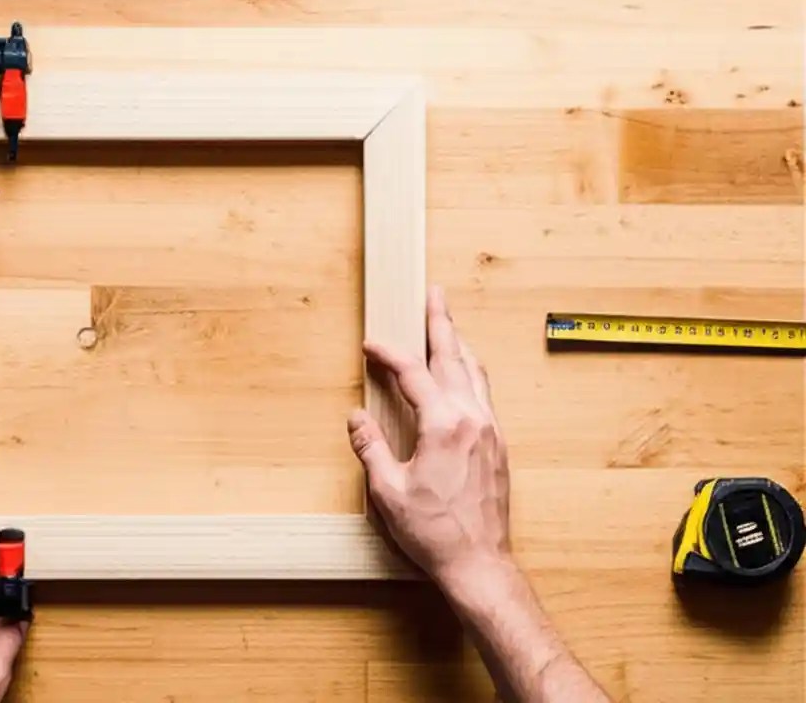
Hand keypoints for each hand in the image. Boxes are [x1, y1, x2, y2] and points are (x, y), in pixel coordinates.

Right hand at [347, 286, 511, 588]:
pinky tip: (462, 377)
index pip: (413, 374)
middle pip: (454, 358)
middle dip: (441, 323)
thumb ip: (371, 448)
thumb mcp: (388, 491)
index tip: (371, 347)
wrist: (479, 563)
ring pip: (475, 374)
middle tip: (434, 294)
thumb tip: (357, 419)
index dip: (389, 355)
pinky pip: (484, 396)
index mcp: (445, 425)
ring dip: (458, 346)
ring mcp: (491, 432)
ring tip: (448, 327)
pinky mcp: (498, 447)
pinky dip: (469, 374)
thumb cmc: (434, 532)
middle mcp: (474, 420)